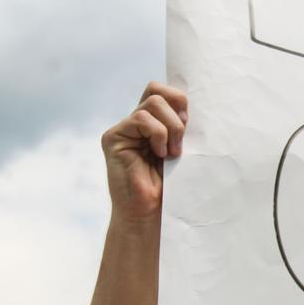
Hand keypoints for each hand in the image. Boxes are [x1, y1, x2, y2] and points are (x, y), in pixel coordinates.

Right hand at [101, 82, 187, 222]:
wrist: (151, 215)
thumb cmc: (171, 188)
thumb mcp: (182, 150)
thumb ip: (181, 127)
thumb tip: (190, 104)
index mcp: (152, 124)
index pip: (161, 90)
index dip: (178, 99)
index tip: (190, 124)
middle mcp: (135, 123)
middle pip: (156, 90)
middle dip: (177, 112)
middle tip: (182, 139)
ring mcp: (123, 129)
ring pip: (153, 103)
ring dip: (172, 127)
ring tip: (172, 153)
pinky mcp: (113, 137)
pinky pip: (141, 118)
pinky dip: (158, 134)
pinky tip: (159, 154)